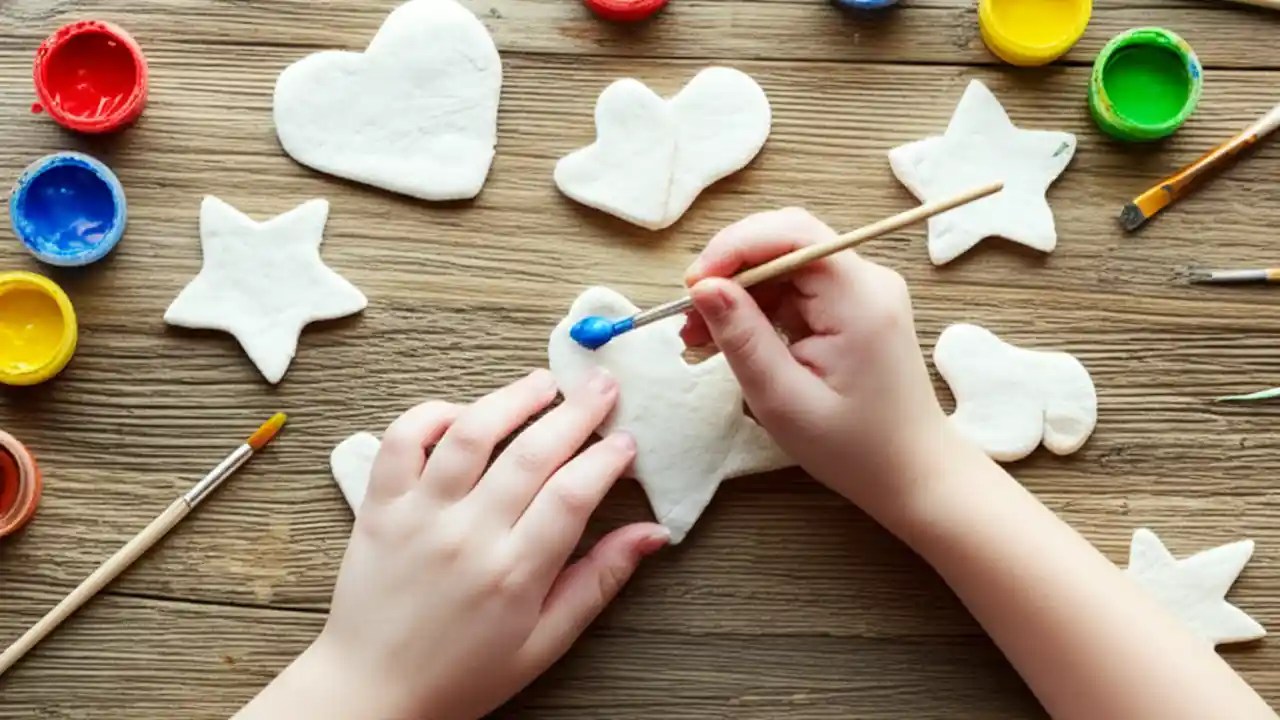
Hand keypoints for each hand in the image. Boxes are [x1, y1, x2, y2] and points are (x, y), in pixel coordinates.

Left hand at [236, 369, 668, 719]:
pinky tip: (464, 412)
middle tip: (601, 388)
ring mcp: (420, 516)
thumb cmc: (462, 674)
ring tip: (542, 383)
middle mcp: (468, 536)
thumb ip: (598, 581)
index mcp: (515, 574)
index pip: (573, 493)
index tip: (625, 441)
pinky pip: (403, 441)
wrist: (372, 692)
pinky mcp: (380, 508)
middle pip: (532, 452)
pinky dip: (433, 414)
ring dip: (512, 398)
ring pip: (471, 432)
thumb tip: (651, 535)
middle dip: (576, 411)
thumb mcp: (546, 642)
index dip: (607, 458)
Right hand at [682, 208, 954, 519]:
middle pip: (785, 242)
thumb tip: (705, 287)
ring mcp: (863, 291)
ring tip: (700, 336)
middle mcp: (867, 282)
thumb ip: (743, 337)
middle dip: (730, 270)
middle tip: (689, 315)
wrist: (912, 472)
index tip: (694, 285)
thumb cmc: (854, 448)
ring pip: (784, 265)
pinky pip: (796, 288)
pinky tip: (730, 337)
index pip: (792, 234)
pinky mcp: (854, 306)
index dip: (735, 247)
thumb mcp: (783, 399)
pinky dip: (758, 306)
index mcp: (859, 299)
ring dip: (738, 291)